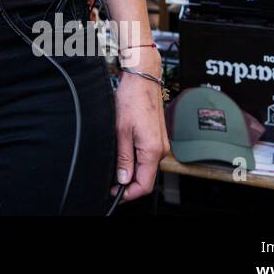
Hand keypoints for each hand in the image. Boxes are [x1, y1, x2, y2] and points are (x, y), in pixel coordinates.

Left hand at [113, 49, 169, 202]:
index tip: (116, 194)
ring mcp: (161, 143)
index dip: (129, 193)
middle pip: (147, 177)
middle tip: (112, 183)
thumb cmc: (132, 99)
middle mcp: (161, 149)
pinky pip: (148, 156)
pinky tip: (125, 156)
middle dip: (130, 184)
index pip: (145, 184)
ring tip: (117, 169)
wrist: (142, 80)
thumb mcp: (121, 131)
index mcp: (152, 150)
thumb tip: (124, 178)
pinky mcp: (158, 137)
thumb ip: (123, 157)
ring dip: (133, 171)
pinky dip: (138, 161)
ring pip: (147, 167)